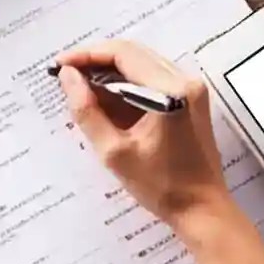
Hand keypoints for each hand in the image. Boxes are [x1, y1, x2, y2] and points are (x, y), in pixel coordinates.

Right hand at [56, 40, 230, 228]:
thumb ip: (87, 111)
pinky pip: (151, 78)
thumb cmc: (161, 187)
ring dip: (110, 71)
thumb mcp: (114, 152)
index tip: (60, 65)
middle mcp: (185, 81)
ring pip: (141, 63)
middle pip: (133, 53)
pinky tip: (105, 99)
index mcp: (172, 92)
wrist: (203, 210)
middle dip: (96, 61)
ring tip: (80, 87)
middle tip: (66, 75)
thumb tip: (67, 77)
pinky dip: (126, 83)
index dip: (87, 55)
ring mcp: (191, 88)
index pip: (123, 54)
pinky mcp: (190, 98)